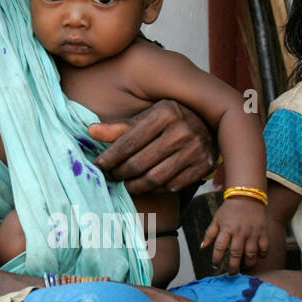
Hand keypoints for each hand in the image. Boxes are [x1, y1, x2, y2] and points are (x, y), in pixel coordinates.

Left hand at [87, 100, 214, 194]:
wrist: (210, 124)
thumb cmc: (170, 120)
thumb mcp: (147, 117)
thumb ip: (119, 127)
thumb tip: (90, 131)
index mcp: (165, 113)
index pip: (129, 142)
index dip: (109, 157)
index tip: (97, 166)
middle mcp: (182, 130)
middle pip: (139, 163)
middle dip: (119, 173)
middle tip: (109, 177)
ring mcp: (195, 150)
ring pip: (155, 178)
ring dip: (134, 186)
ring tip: (124, 185)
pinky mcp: (203, 166)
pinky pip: (172, 185)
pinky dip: (156, 188)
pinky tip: (146, 185)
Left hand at [201, 198, 269, 273]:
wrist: (247, 196)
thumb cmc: (230, 209)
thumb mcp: (217, 219)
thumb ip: (210, 234)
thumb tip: (202, 247)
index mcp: (226, 229)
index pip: (219, 248)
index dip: (216, 259)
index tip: (215, 265)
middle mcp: (240, 232)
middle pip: (236, 254)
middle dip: (233, 267)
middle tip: (231, 274)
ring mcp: (252, 232)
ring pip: (251, 253)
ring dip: (248, 264)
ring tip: (244, 268)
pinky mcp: (263, 232)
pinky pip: (264, 247)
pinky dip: (262, 255)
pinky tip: (258, 257)